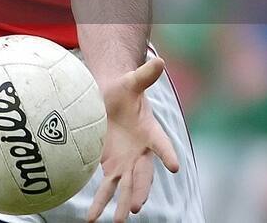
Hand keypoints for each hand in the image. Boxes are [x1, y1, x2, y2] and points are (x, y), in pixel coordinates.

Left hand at [87, 57, 179, 221]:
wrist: (111, 99)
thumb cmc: (124, 90)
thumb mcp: (132, 81)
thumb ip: (145, 75)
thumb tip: (160, 60)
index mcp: (150, 132)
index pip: (161, 143)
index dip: (167, 154)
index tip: (173, 167)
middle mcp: (141, 152)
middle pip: (142, 174)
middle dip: (140, 190)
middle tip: (136, 206)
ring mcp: (125, 162)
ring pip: (124, 187)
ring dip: (120, 204)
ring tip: (118, 222)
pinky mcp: (110, 166)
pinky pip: (106, 188)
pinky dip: (100, 204)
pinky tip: (93, 219)